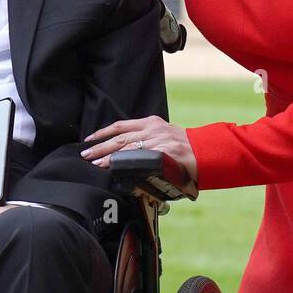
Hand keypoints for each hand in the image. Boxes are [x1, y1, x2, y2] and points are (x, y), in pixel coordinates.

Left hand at [80, 116, 197, 181]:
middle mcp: (153, 130)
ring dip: (109, 157)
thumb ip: (148, 139)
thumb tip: (126, 151)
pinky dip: (127, 165)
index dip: (103, 132)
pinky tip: (116, 170)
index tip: (89, 139)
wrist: (206, 152)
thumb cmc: (185, 147)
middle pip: (120, 138)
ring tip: (96, 163)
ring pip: (127, 149)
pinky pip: (141, 160)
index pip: (121, 126)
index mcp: (152, 123)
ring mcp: (158, 142)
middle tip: (85, 154)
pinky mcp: (164, 154)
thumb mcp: (165, 135)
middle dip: (100, 146)